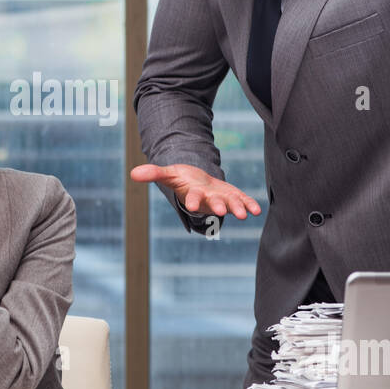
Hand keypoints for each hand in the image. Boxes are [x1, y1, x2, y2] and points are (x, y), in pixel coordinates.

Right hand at [129, 163, 261, 219]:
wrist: (199, 184)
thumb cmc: (183, 180)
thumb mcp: (169, 173)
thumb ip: (154, 173)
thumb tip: (133, 173)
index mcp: (193, 195)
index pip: (192, 199)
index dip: (192, 202)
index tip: (192, 206)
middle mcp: (208, 200)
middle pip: (213, 204)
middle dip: (218, 207)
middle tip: (222, 212)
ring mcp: (222, 199)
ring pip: (230, 205)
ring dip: (237, 209)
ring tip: (244, 215)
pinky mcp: (233, 196)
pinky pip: (243, 201)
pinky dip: (250, 205)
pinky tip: (256, 210)